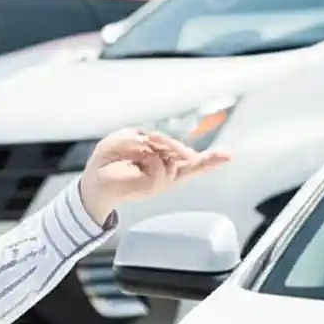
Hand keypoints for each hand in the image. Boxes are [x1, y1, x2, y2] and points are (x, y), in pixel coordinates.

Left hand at [79, 128, 230, 220]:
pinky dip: (146, 155)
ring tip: (137, 153)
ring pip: (174, 156)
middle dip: (178, 146)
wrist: (94, 179)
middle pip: (191, 161)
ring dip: (156, 146)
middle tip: (165, 143)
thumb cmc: (111, 158)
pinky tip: (136, 161)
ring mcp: (163, 181)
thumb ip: (152, 138)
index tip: (229, 157)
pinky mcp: (155, 187)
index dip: (211, 160)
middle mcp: (168, 173)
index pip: (192, 161)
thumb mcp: (131, 137)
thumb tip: (165, 146)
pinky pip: (159, 163)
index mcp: (165, 161)